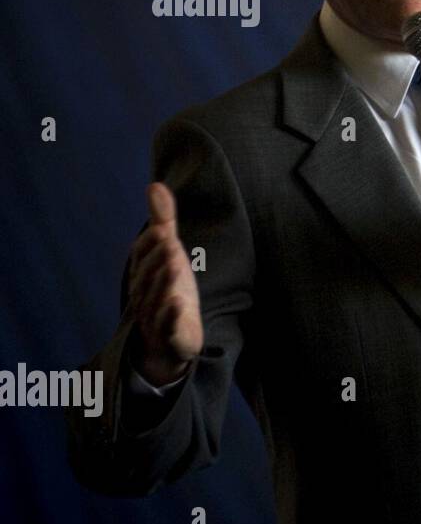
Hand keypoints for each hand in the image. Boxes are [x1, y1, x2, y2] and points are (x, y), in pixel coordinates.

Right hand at [127, 182, 203, 385]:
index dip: (150, 244)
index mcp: (142, 272)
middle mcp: (143, 292)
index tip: (162, 230)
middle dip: (157, 259)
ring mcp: (154, 314)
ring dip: (164, 282)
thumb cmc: (168, 287)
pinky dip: (169, 314)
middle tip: (170, 242)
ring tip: (175, 266)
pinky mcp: (168, 333)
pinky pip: (166, 325)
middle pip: (147, 275)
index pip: (141, 256)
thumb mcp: (169, 252)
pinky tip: (177, 303)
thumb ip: (163, 221)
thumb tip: (155, 185)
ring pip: (155, 298)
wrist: (169, 339)